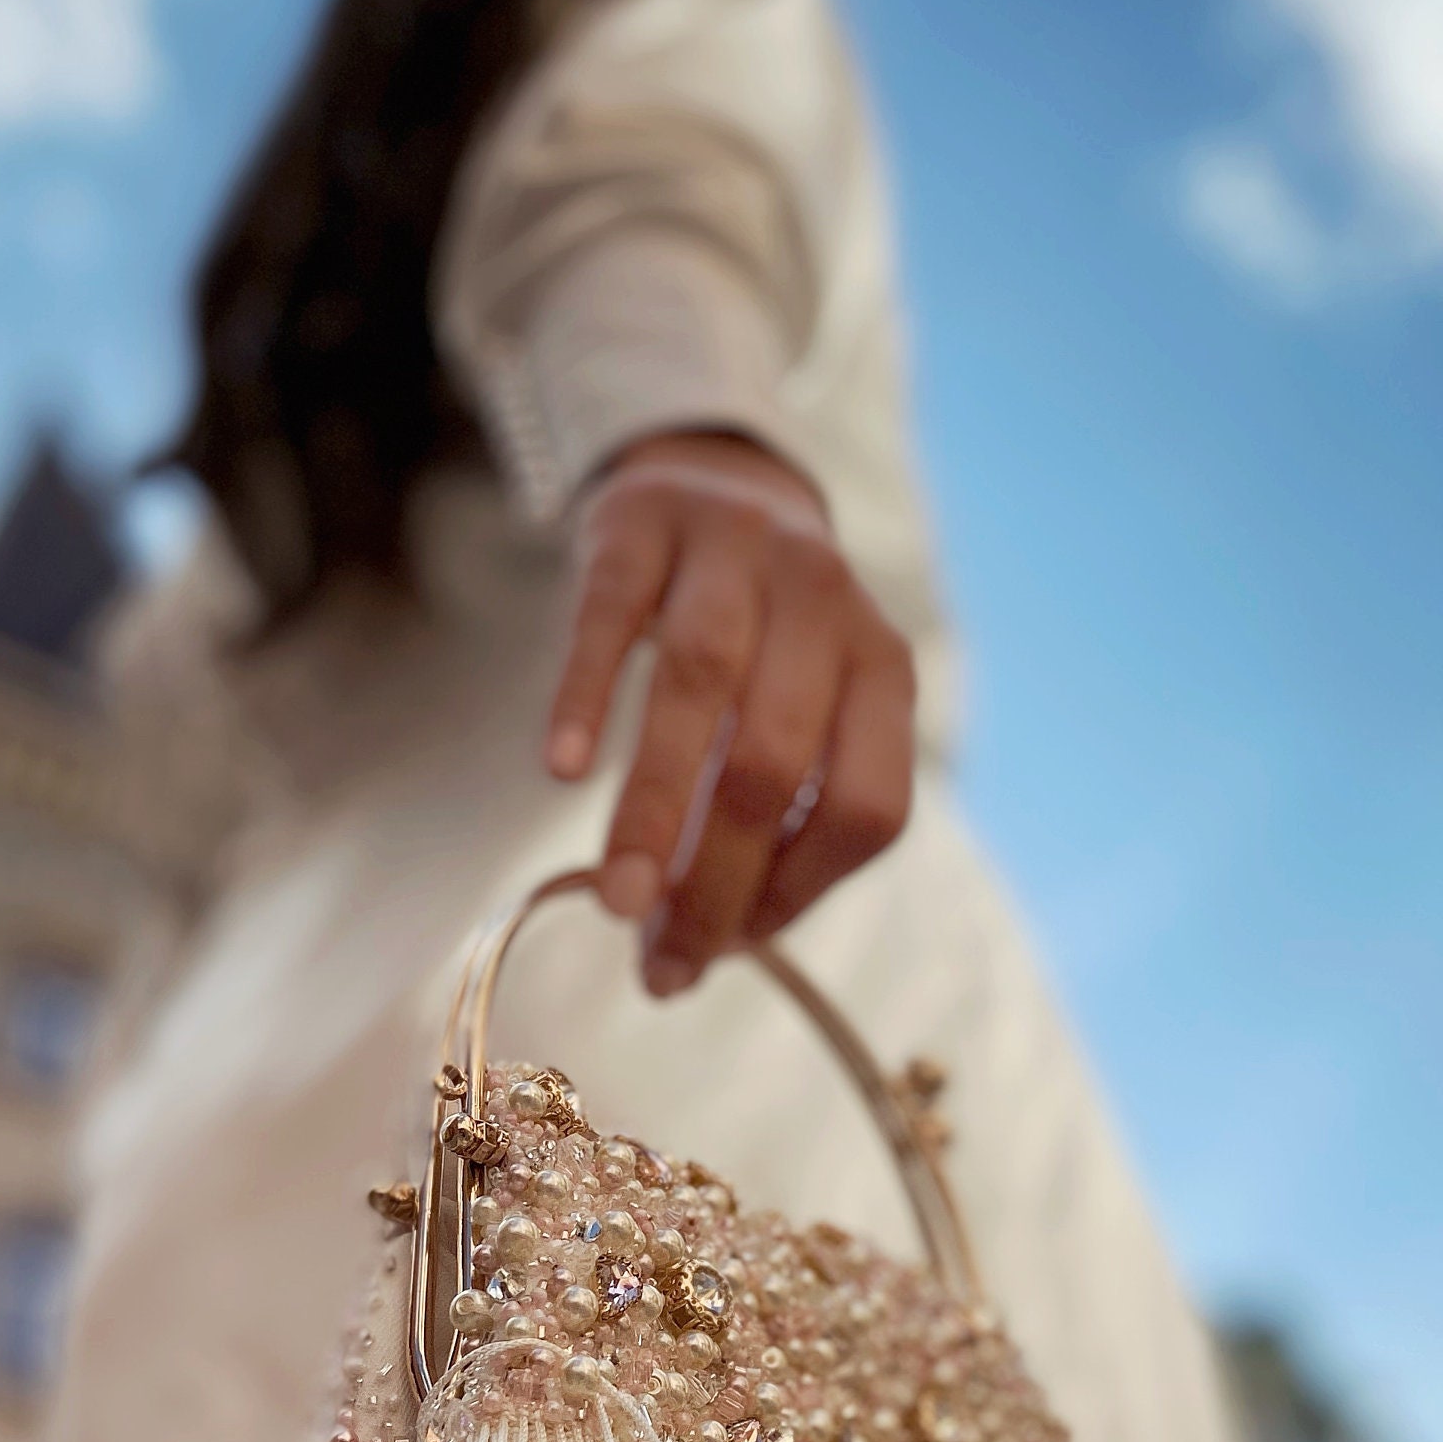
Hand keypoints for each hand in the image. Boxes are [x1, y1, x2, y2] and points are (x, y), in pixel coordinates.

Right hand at [544, 429, 915, 994]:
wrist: (707, 479)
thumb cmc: (752, 639)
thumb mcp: (790, 715)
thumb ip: (753, 830)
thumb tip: (679, 962)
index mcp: (882, 669)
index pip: (870, 807)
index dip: (803, 890)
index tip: (729, 945)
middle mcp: (824, 604)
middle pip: (778, 761)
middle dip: (718, 876)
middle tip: (659, 959)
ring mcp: (736, 554)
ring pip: (699, 688)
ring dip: (655, 809)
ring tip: (616, 900)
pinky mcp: (643, 526)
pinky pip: (613, 616)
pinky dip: (587, 697)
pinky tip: (560, 774)